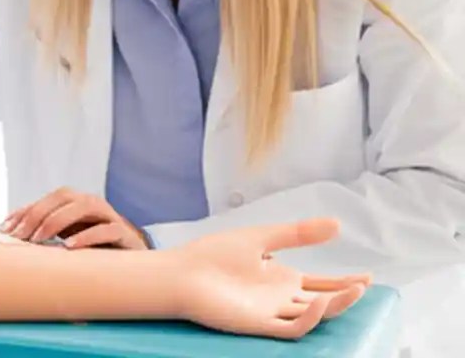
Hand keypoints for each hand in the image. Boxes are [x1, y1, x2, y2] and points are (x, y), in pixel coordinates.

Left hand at [0, 188, 147, 248]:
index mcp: (77, 202)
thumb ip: (42, 230)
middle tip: (21, 235)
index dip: (26, 211)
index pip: (49, 199)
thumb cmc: (94, 246)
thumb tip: (8, 230)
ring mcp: (110, 216)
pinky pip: (108, 230)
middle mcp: (93, 204)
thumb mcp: (66, 236)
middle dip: (38, 214)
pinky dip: (88, 236)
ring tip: (40, 238)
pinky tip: (70, 246)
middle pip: (63, 197)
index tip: (6, 229)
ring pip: (85, 206)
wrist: (133, 261)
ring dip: (58, 220)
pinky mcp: (125, 234)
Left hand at [172, 218, 370, 338]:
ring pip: (313, 315)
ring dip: (334, 306)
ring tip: (354, 291)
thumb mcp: (262, 237)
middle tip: (365, 285)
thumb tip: (338, 223)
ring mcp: (271, 312)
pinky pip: (292, 327)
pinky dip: (309, 317)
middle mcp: (280, 298)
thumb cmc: (213, 255)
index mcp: (281, 278)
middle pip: (323, 301)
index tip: (369, 276)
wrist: (181, 272)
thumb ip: (297, 233)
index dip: (345, 282)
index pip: (322, 284)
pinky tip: (317, 301)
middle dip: (346, 295)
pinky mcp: (259, 324)